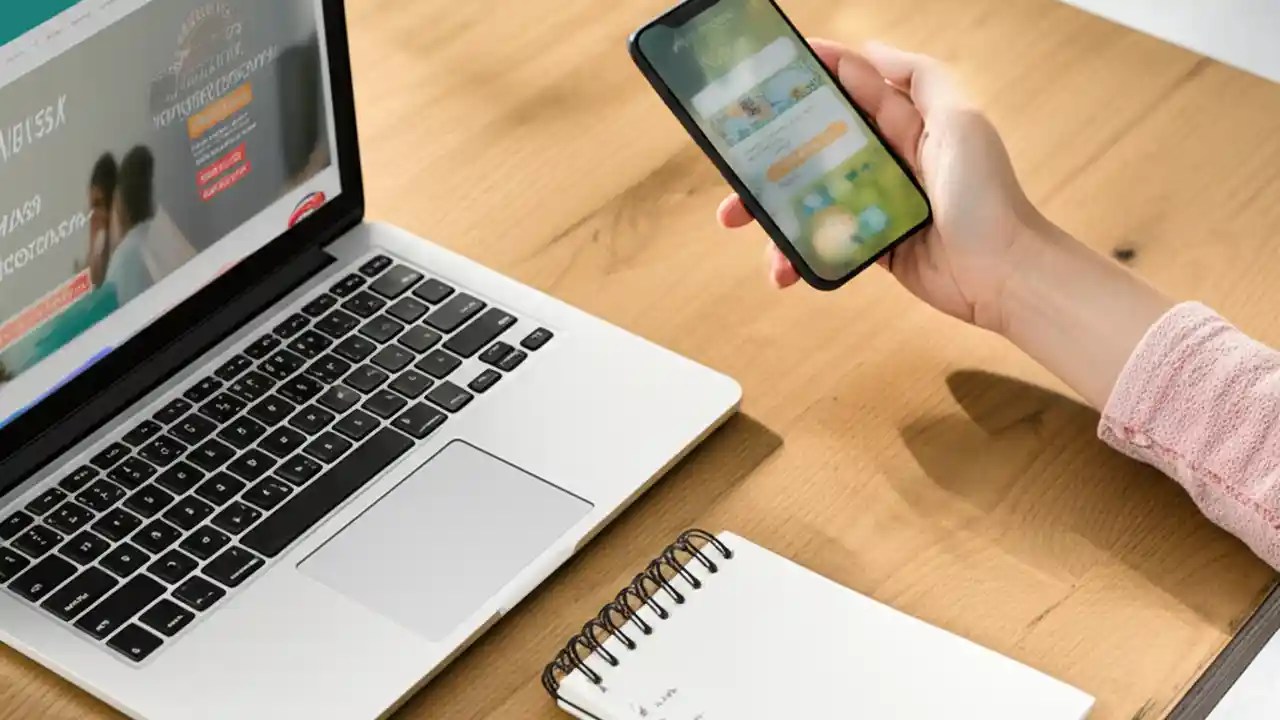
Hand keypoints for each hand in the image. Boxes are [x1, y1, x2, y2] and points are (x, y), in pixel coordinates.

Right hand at [718, 40, 1042, 332]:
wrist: (1003, 275)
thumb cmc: (986, 195)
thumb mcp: (961, 119)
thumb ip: (920, 79)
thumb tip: (870, 50)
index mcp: (907, 124)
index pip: (850, 91)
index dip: (811, 79)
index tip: (768, 74)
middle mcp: (889, 160)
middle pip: (817, 145)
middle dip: (771, 151)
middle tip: (731, 159)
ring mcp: (877, 205)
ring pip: (810, 197)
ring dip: (769, 209)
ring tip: (738, 220)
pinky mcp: (873, 246)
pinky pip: (824, 241)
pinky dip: (797, 253)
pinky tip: (781, 267)